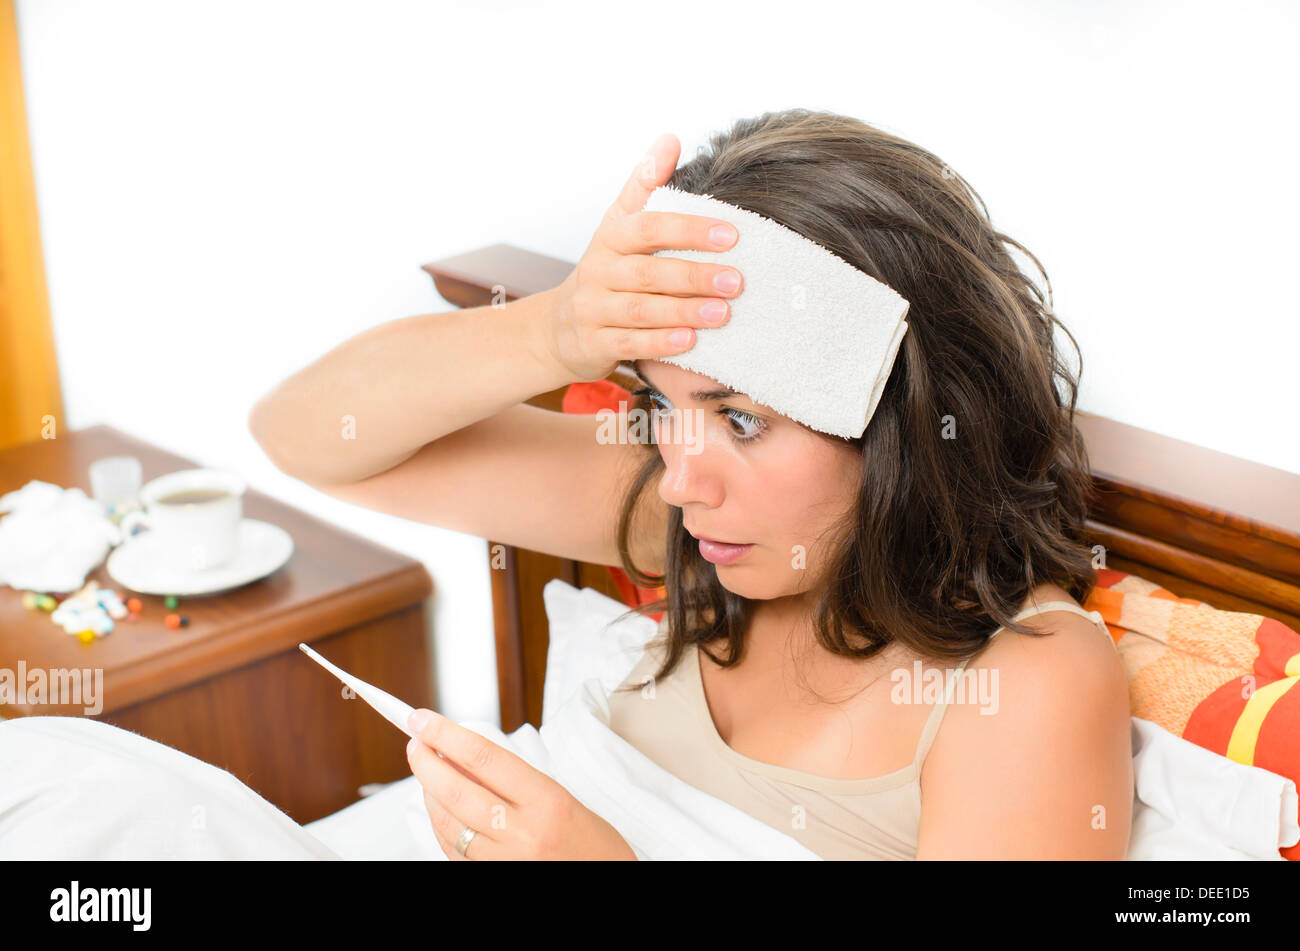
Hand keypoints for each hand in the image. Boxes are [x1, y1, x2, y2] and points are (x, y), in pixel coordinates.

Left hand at [405, 708, 636, 860]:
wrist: (609, 883)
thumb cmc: (592, 843)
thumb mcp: (561, 797)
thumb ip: (513, 778)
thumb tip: (462, 753)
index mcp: (546, 801)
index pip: (484, 758)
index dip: (447, 735)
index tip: (423, 719)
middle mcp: (523, 833)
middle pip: (456, 790)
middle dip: (426, 761)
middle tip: (414, 741)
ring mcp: (504, 861)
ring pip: (447, 823)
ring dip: (428, 793)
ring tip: (426, 771)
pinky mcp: (492, 878)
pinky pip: (452, 850)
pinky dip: (440, 825)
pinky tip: (438, 807)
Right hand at [537, 131, 744, 382]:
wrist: (558, 328)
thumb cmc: (606, 271)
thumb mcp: (618, 225)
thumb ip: (644, 186)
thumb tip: (671, 139)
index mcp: (610, 238)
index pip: (649, 227)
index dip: (690, 229)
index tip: (732, 235)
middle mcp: (597, 271)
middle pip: (649, 271)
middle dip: (694, 275)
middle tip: (737, 281)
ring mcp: (593, 309)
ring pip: (641, 310)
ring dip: (684, 311)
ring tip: (723, 313)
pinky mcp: (594, 344)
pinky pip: (629, 344)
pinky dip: (660, 343)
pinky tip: (691, 342)